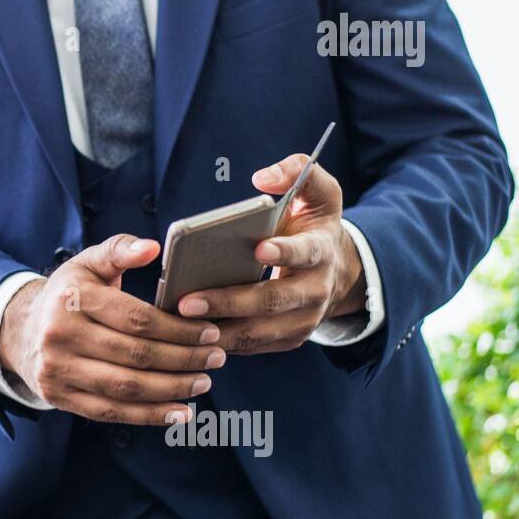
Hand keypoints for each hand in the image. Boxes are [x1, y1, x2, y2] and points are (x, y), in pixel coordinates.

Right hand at [0, 234, 225, 424]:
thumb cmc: (69, 294)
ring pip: (126, 388)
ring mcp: (57, 370)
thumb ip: (119, 250)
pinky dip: (149, 416)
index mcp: (71, 298)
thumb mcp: (88, 263)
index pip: (135, 319)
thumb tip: (152, 248)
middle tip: (216, 357)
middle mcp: (59, 336)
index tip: (209, 331)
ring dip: (171, 389)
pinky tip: (179, 411)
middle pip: (135, 355)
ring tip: (202, 383)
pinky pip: (111, 411)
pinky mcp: (59, 396)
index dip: (177, 329)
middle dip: (183, 359)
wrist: (23, 331)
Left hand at [177, 154, 366, 353]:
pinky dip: (222, 343)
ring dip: (219, 330)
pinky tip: (189, 336)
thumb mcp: (318, 193)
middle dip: (229, 302)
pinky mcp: (288, 339)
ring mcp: (303, 320)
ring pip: (259, 331)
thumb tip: (263, 177)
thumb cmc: (312, 227)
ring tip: (180, 324)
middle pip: (272, 300)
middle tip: (188, 302)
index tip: (258, 248)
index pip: (306, 252)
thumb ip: (298, 172)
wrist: (338, 271)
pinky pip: (253, 346)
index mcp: (321, 251)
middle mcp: (315, 290)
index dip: (284, 251)